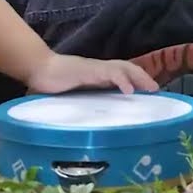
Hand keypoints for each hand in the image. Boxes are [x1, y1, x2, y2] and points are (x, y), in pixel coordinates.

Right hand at [26, 53, 158, 95]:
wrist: (36, 70)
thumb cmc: (49, 84)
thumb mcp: (68, 97)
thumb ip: (75, 107)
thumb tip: (74, 125)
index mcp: (96, 76)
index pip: (121, 74)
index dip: (136, 81)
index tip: (148, 92)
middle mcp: (98, 70)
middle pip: (127, 69)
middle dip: (143, 78)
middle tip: (156, 90)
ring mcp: (94, 68)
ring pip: (123, 67)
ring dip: (138, 76)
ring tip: (151, 88)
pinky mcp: (88, 70)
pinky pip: (109, 72)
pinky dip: (121, 79)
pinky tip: (129, 89)